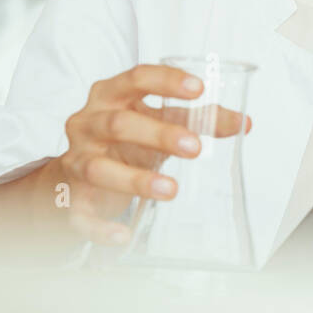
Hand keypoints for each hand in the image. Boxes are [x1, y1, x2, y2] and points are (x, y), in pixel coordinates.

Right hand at [58, 63, 250, 246]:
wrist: (69, 176)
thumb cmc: (121, 141)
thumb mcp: (155, 123)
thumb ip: (196, 119)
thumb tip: (243, 123)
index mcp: (110, 95)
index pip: (136, 77)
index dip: (166, 81)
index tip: (198, 88)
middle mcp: (87, 123)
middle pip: (119, 123)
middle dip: (158, 134)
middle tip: (195, 148)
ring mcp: (75, 160)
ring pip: (98, 167)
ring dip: (135, 179)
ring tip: (171, 189)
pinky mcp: (69, 198)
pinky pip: (80, 213)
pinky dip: (100, 226)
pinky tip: (123, 235)